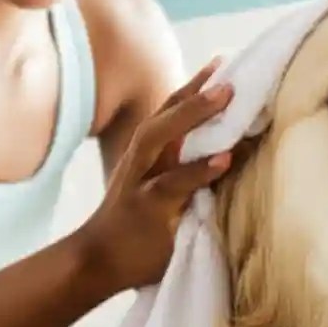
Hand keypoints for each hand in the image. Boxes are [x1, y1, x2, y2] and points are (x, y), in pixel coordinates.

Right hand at [76, 57, 236, 292]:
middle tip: (228, 73)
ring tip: (226, 97)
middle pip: (164, 114)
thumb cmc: (135, 230)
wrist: (95, 263)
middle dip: (194, 91)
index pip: (170, 112)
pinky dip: (198, 171)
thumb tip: (232, 156)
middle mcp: (142, 161)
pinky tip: (223, 159)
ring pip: (160, 137)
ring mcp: (141, 181)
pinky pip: (172, 184)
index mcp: (148, 156)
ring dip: (193, 114)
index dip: (193, 87)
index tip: (221, 63)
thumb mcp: (161, 194)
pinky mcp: (146, 208)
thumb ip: (186, 174)